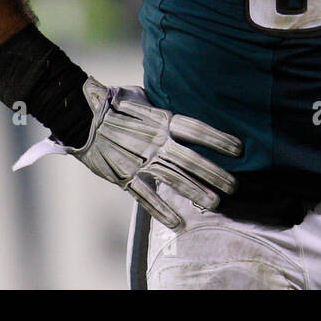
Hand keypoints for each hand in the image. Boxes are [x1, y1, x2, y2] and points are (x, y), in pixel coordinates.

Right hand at [14, 79, 242, 229]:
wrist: (81, 115)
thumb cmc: (114, 102)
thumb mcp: (143, 97)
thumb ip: (162, 107)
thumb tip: (177, 102)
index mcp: (161, 120)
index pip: (196, 130)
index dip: (219, 139)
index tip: (240, 149)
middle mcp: (155, 141)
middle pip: (190, 159)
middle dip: (214, 173)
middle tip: (234, 186)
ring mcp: (140, 160)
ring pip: (173, 179)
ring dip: (196, 192)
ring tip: (215, 203)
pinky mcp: (123, 176)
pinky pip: (146, 196)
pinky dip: (162, 211)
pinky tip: (179, 223)